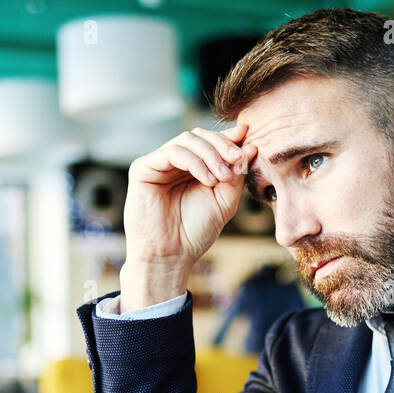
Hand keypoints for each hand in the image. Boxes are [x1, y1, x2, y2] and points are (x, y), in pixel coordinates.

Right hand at [120, 123, 257, 306]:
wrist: (169, 257)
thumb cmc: (194, 234)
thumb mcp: (224, 201)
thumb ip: (236, 175)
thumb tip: (250, 146)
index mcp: (192, 168)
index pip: (210, 142)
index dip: (229, 138)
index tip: (249, 140)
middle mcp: (174, 162)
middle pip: (199, 135)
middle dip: (222, 145)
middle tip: (239, 160)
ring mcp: (158, 164)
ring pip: (187, 140)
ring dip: (211, 155)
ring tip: (223, 177)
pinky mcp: (143, 168)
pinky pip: (172, 152)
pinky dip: (194, 162)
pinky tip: (208, 180)